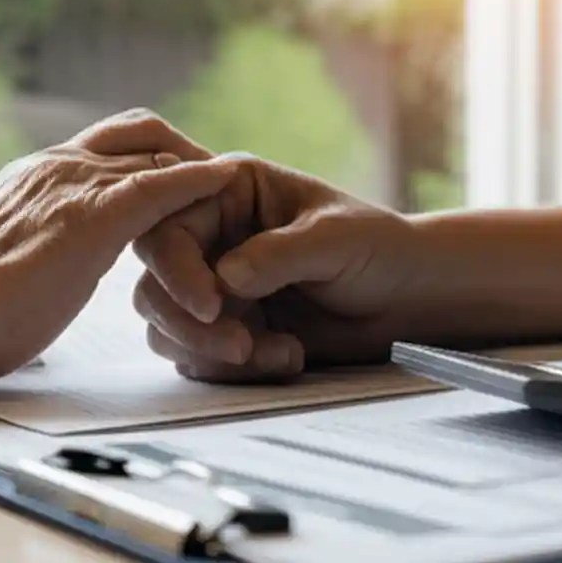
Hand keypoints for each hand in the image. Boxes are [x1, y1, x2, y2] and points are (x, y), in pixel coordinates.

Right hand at [0, 110, 239, 379]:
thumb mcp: (6, 261)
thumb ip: (31, 252)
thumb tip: (39, 277)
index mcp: (35, 176)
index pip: (104, 146)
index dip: (146, 156)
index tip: (177, 174)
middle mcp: (57, 166)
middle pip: (137, 132)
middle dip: (181, 147)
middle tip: (213, 175)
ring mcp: (76, 185)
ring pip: (154, 153)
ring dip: (198, 164)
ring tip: (233, 181)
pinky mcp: (94, 215)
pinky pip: (160, 184)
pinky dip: (198, 180)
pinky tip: (226, 181)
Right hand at [132, 156, 419, 381]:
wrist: (407, 300)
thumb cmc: (378, 249)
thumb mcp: (335, 239)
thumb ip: (278, 254)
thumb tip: (224, 278)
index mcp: (228, 191)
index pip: (166, 228)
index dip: (176, 270)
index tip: (213, 307)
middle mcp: (211, 236)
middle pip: (154, 283)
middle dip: (190, 326)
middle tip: (241, 347)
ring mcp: (214, 285)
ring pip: (166, 327)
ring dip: (213, 353)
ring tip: (279, 353)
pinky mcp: (225, 328)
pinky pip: (197, 357)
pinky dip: (234, 370)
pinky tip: (288, 357)